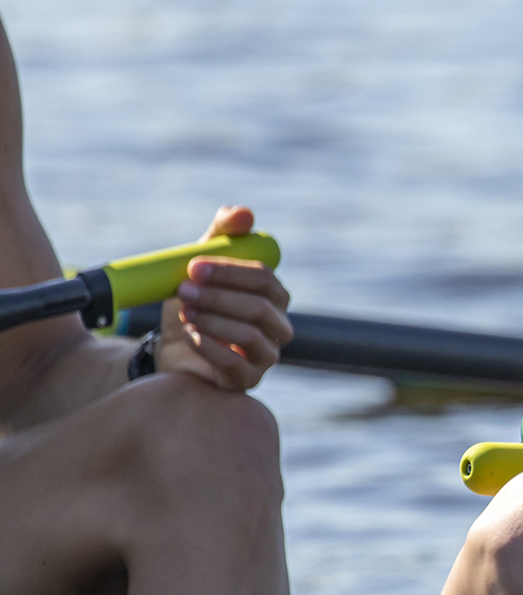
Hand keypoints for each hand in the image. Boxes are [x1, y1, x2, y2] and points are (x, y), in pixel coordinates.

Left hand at [153, 206, 293, 391]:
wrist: (173, 351)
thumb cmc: (195, 304)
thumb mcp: (202, 267)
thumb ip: (222, 235)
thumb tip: (244, 213)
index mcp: (274, 295)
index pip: (264, 278)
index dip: (230, 271)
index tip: (194, 266)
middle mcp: (278, 326)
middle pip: (260, 307)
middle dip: (218, 296)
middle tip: (183, 289)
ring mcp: (266, 356)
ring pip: (250, 336)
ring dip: (212, 320)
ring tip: (183, 312)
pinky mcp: (248, 381)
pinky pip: (237, 366)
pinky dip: (211, 348)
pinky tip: (191, 336)